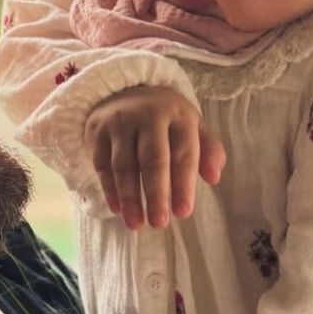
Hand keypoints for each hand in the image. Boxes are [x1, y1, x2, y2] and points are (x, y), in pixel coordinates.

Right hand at [85, 85, 224, 229]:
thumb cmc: (164, 118)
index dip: (183, 184)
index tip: (183, 213)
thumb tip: (214, 177)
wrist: (123, 89)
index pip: (183, 153)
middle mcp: (148, 115)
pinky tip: (117, 208)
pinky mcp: (98, 130)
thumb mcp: (190, 126)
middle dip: (156, 193)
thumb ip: (207, 150)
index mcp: (178, 116)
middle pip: (152, 159)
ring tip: (136, 224)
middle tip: (159, 223)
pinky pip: (102, 164)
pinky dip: (109, 188)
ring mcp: (120, 122)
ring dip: (130, 197)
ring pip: (124, 165)